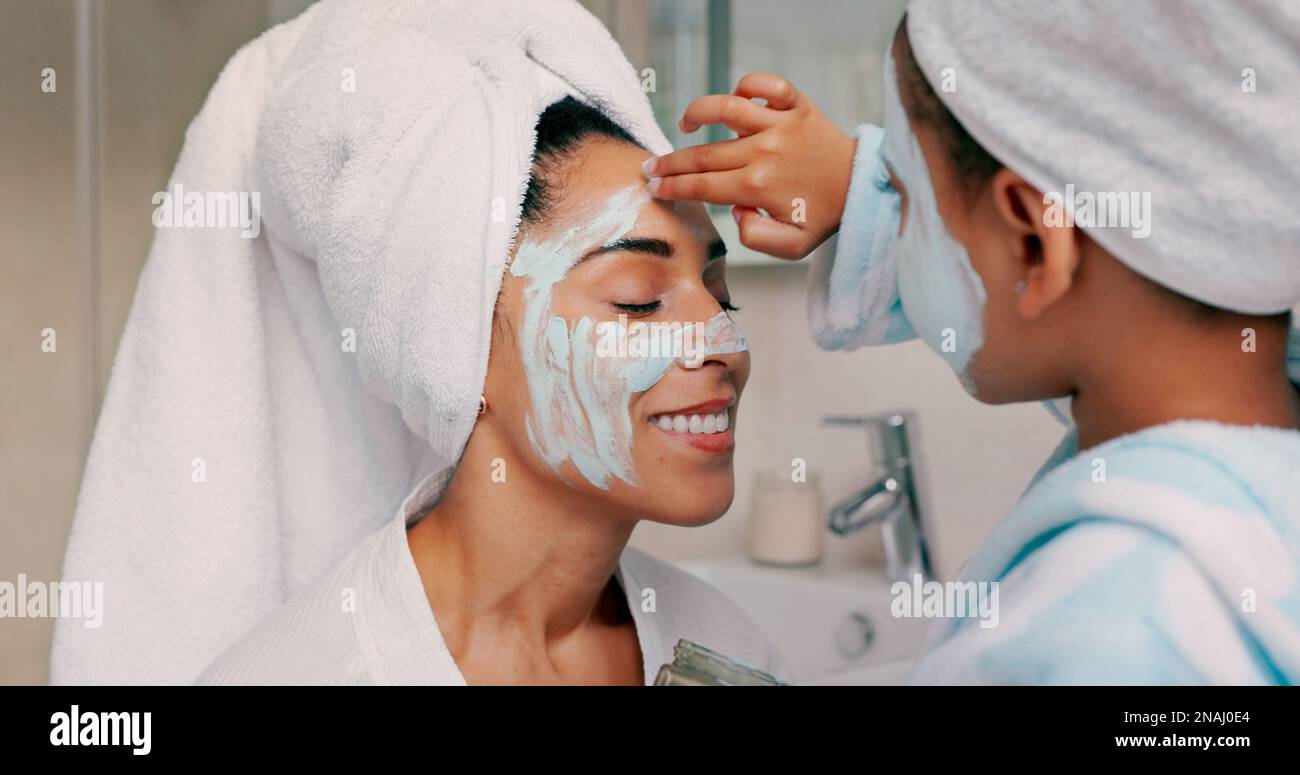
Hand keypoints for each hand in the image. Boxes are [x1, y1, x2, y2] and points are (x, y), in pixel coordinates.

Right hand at [642, 73, 855, 259]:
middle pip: (704, 154)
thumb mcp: (791, 246)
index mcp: (758, 187)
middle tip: (651, 167)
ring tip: (686, 125)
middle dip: (671, 162)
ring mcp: (779, 124)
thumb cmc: (822, 216)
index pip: (703, 186)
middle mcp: (764, 152)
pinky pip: (765, 84)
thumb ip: (755, 238)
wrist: (861, 186)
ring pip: (726, 108)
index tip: (654, 188)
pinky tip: (736, 99)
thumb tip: (735, 212)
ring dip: (697, 113)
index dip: (674, 188)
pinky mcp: (796, 105)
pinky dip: (747, 85)